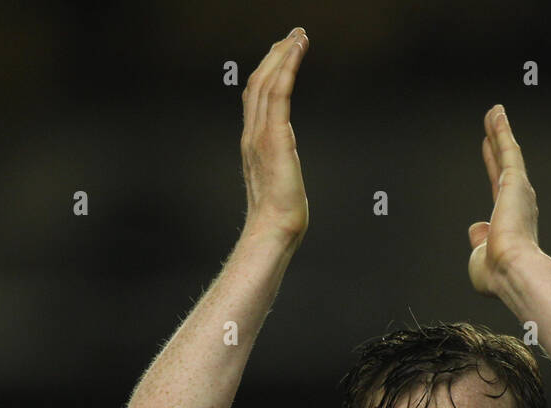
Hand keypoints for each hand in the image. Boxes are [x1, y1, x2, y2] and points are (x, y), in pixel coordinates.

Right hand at [241, 28, 309, 243]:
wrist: (274, 228)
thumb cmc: (279, 216)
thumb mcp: (279, 182)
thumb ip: (280, 164)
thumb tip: (287, 163)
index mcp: (252, 143)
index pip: (256, 98)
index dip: (267, 72)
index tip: (282, 54)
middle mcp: (252, 133)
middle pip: (259, 83)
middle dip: (275, 56)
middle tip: (293, 36)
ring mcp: (261, 134)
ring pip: (268, 82)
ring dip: (283, 55)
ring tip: (298, 37)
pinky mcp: (275, 136)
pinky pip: (280, 92)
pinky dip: (288, 66)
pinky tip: (298, 50)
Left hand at [468, 104, 540, 296]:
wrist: (512, 271)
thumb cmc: (497, 275)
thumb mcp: (480, 259)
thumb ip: (478, 241)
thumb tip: (476, 227)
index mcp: (509, 223)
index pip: (497, 189)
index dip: (493, 170)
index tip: (489, 154)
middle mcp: (518, 204)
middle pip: (503, 166)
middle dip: (498, 145)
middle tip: (493, 126)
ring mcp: (517, 191)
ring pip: (507, 154)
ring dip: (499, 132)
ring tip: (494, 112)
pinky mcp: (515, 181)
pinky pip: (507, 149)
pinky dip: (502, 131)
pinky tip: (496, 113)